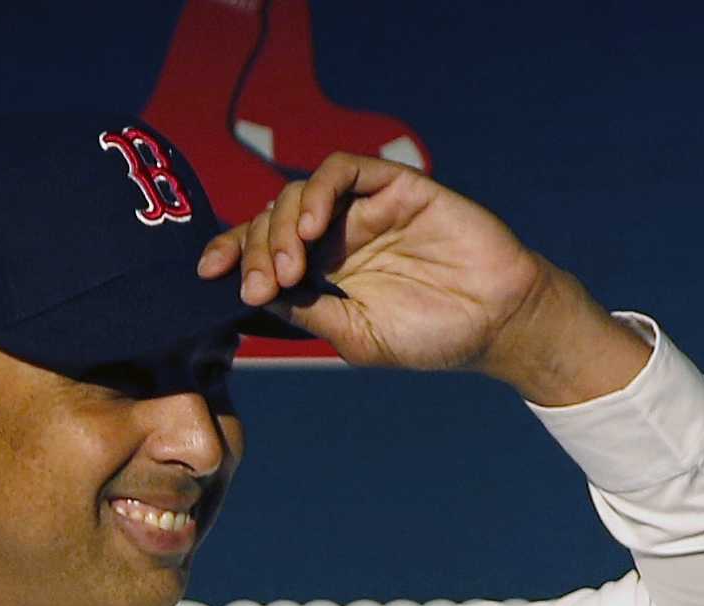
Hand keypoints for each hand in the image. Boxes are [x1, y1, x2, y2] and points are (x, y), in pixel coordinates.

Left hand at [197, 154, 647, 403]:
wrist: (497, 324)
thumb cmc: (432, 337)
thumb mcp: (355, 337)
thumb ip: (308, 312)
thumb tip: (252, 296)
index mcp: (324, 270)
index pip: (262, 249)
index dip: (229, 253)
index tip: (206, 276)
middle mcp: (338, 233)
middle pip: (271, 218)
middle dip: (253, 249)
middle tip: (260, 286)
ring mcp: (365, 208)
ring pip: (299, 191)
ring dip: (280, 225)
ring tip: (286, 264)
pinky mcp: (396, 186)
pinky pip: (344, 169)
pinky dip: (318, 190)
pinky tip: (311, 225)